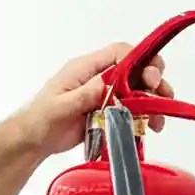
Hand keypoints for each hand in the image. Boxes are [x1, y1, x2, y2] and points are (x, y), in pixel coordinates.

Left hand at [18, 42, 174, 157]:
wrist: (33, 142)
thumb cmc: (40, 120)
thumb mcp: (59, 107)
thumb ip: (84, 95)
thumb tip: (108, 82)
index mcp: (85, 69)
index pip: (119, 52)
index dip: (139, 59)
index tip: (150, 76)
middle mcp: (98, 77)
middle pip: (135, 68)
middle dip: (153, 78)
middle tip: (162, 95)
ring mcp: (104, 94)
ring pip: (137, 89)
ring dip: (153, 99)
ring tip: (160, 118)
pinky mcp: (108, 111)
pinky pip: (132, 108)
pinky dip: (145, 115)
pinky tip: (152, 126)